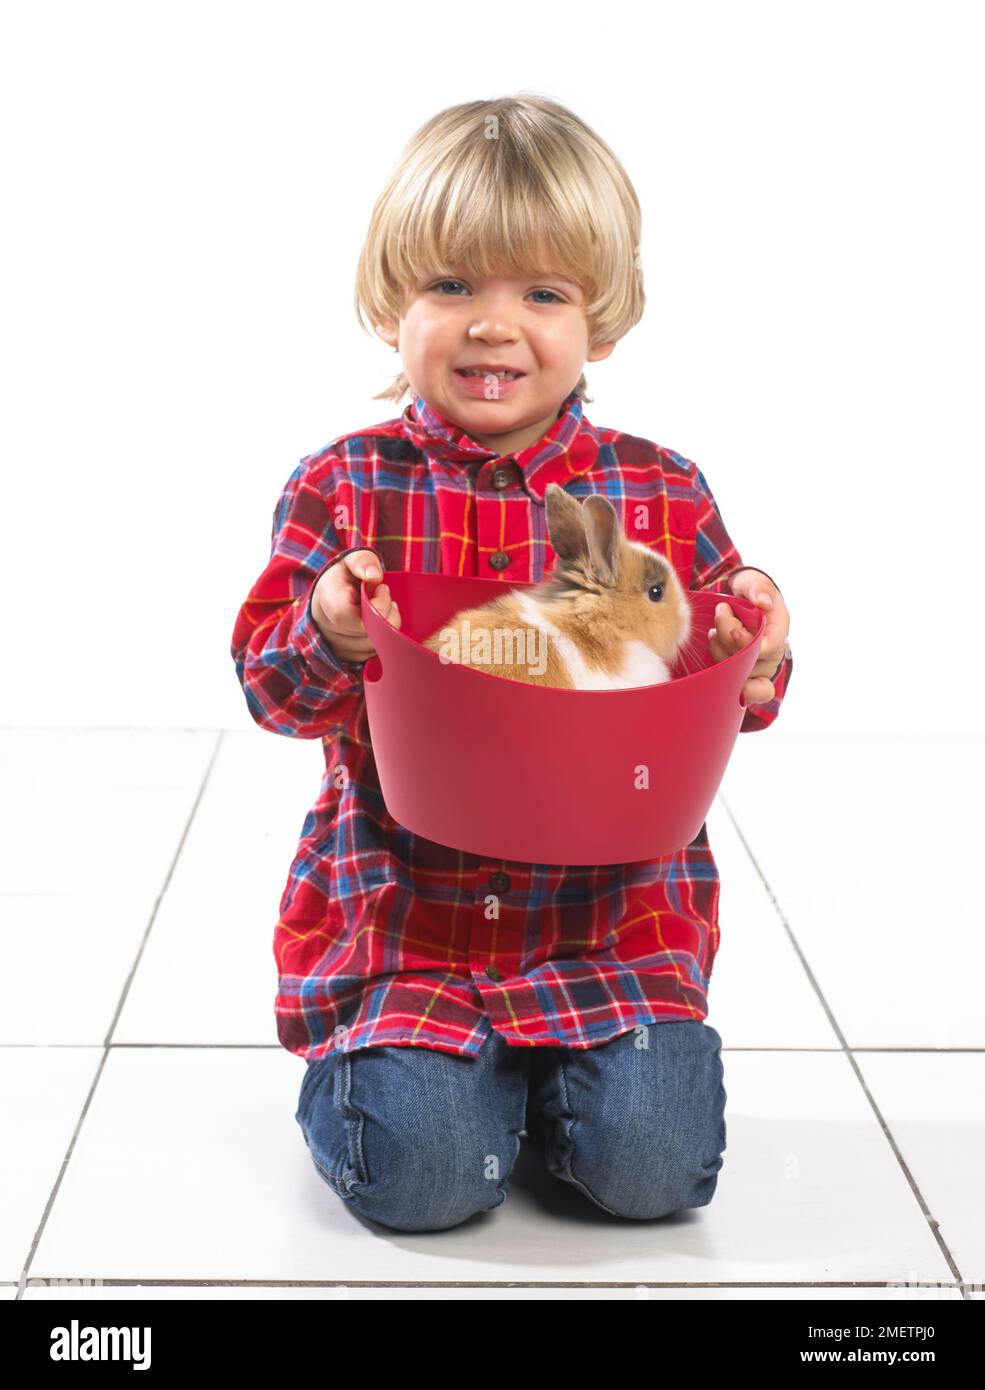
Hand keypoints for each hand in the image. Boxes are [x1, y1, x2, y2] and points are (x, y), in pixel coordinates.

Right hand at [311, 550, 400, 663]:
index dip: (372, 606)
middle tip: (384, 595)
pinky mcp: (348, 657)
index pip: (344, 616)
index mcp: (324, 601)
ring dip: (388, 626)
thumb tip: (374, 577)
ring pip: (373, 646)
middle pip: (365, 634)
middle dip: (386, 614)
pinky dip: (384, 639)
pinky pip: (374, 655)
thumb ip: (363, 562)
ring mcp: (335, 646)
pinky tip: (380, 622)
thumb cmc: (345, 575)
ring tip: (382, 607)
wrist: (334, 593)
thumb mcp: (352, 559)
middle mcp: (325, 628)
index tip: (381, 588)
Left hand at [707, 569, 789, 704]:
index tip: (734, 629)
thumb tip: (763, 602)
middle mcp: (772, 654)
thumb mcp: (752, 581)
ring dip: (719, 651)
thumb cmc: (747, 591)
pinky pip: (733, 687)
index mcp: (779, 631)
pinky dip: (719, 669)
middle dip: (727, 639)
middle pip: (749, 662)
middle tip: (721, 613)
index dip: (747, 643)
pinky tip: (714, 648)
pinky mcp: (742, 677)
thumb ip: (758, 587)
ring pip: (737, 674)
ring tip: (716, 630)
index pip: (768, 649)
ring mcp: (757, 669)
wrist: (736, 602)